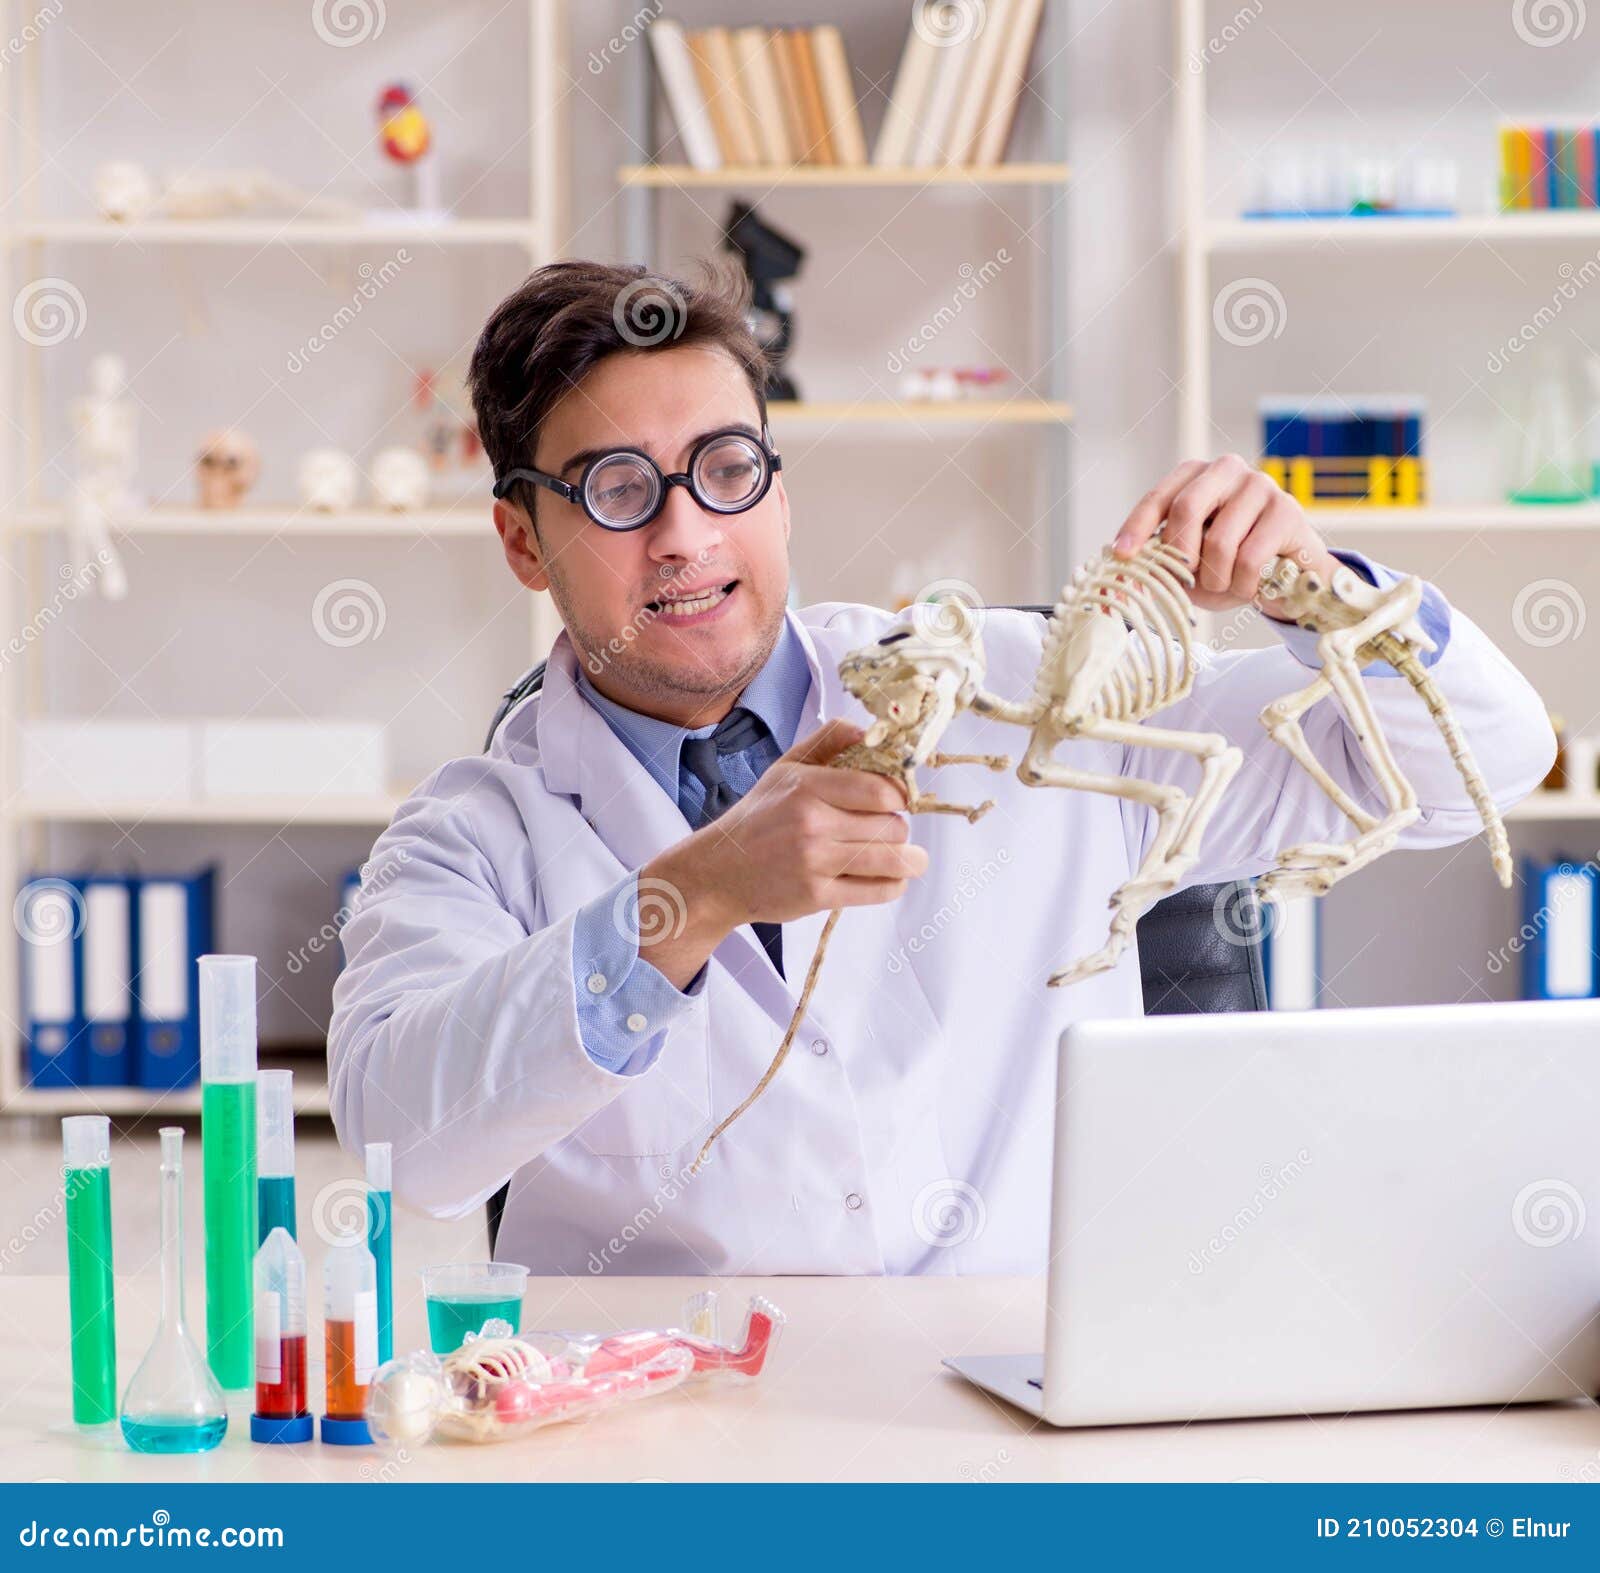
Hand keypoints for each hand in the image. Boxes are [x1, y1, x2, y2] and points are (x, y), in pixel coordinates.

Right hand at [638, 719, 928, 987]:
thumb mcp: (785, 768)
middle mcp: (812, 823)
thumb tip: (869, 730)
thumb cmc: (758, 818)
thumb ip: (829, 741)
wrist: (718, 872)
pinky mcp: (817, 896)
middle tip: (890, 830)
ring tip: (909, 858)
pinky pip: (878, 891)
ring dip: (909, 860)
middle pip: (892, 826)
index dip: (901, 795)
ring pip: (892, 860)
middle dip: (900, 828)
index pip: (880, 790)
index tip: (898, 800)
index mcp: (806, 786)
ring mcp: (815, 862)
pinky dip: (894, 884)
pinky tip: (891, 878)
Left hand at [1111, 454, 1341, 616]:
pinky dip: (1242, 585)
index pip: (1159, 498)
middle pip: (1187, 508)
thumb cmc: (1230, 566)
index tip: (1121, 555)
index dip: (1137, 527)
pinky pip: (1249, 559)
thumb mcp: (1187, 566)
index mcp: (1195, 476)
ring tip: (1225, 584)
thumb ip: (1155, 565)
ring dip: (1216, 580)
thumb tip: (1114, 586)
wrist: (1290, 574)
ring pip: (1220, 542)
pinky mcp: (1287, 510)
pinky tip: (1250, 586)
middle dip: (1180, 555)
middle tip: (1188, 581)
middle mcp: (1226, 470)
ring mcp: (1260, 485)